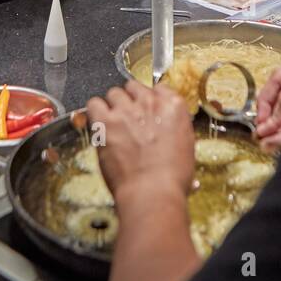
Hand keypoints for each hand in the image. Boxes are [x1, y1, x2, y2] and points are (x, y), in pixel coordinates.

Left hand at [87, 80, 194, 206]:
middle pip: (134, 87)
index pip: (159, 88)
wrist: (153, 193)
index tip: (147, 111)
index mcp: (174, 107)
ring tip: (113, 124)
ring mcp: (126, 110)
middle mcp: (150, 103)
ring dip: (113, 106)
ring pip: (114, 93)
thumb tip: (165, 131)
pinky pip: (94, 103)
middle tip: (129, 119)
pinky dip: (95, 111)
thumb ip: (173, 129)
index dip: (151, 100)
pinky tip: (99, 124)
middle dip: (131, 101)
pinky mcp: (105, 121)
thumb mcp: (186, 148)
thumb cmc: (171, 179)